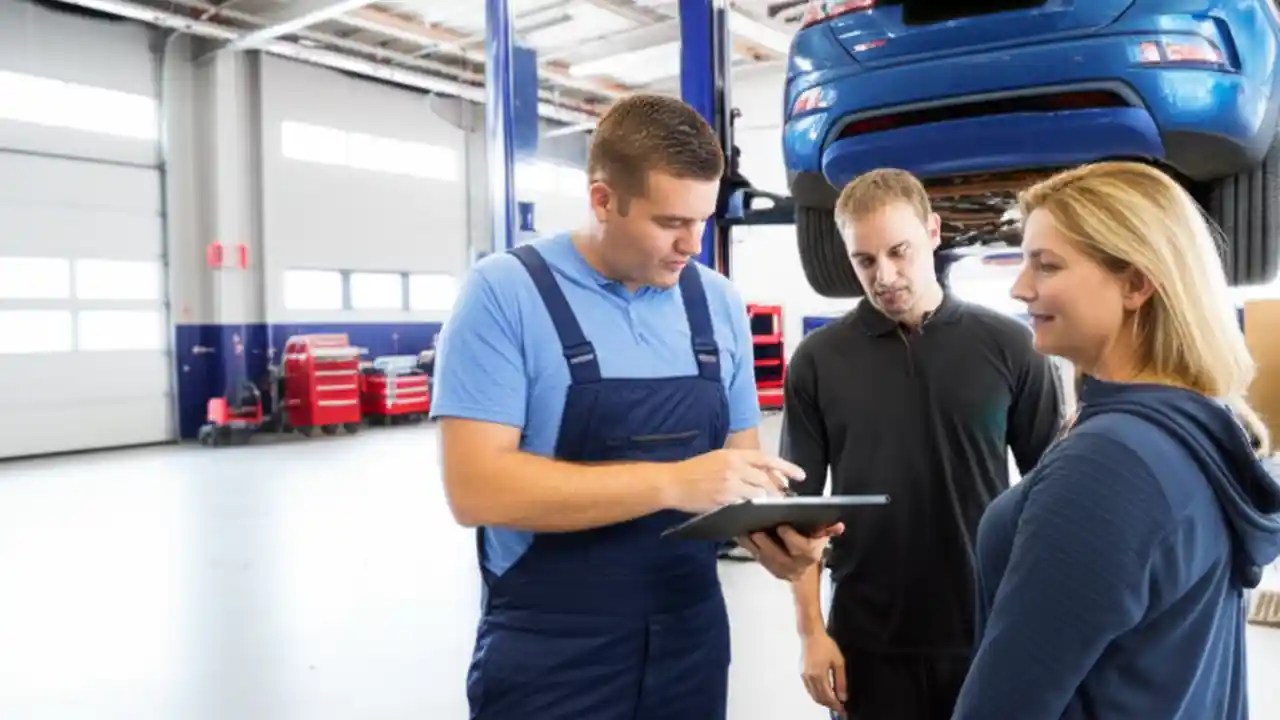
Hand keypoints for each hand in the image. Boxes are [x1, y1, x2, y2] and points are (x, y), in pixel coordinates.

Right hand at [665, 449, 804, 513]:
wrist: (673, 482)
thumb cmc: (693, 471)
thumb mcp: (718, 459)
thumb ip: (739, 465)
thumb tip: (760, 476)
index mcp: (734, 455)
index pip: (767, 459)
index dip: (786, 467)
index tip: (800, 475)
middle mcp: (734, 467)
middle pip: (766, 479)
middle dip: (778, 492)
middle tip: (784, 500)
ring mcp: (729, 484)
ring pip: (758, 494)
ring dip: (766, 502)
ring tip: (770, 509)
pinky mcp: (723, 499)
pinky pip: (745, 506)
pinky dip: (751, 511)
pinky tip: (753, 515)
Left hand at [736, 523, 843, 580]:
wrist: (804, 570)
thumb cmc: (812, 545)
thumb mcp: (822, 537)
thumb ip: (828, 529)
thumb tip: (839, 525)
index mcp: (810, 554)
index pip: (801, 548)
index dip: (791, 538)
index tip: (782, 527)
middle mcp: (795, 565)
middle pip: (778, 556)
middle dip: (767, 544)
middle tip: (756, 531)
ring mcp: (779, 569)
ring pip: (764, 558)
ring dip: (753, 545)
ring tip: (744, 531)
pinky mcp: (767, 568)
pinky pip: (755, 557)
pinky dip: (747, 546)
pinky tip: (739, 535)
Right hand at [800, 631, 847, 716]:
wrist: (811, 635)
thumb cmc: (826, 645)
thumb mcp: (839, 662)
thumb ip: (841, 681)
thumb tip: (842, 696)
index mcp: (819, 675)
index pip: (828, 697)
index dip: (836, 705)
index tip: (843, 709)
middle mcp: (810, 678)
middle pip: (820, 699)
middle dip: (830, 705)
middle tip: (839, 707)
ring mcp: (804, 676)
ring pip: (814, 695)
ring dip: (823, 701)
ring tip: (833, 701)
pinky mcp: (802, 673)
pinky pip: (809, 689)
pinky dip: (817, 694)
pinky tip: (824, 693)